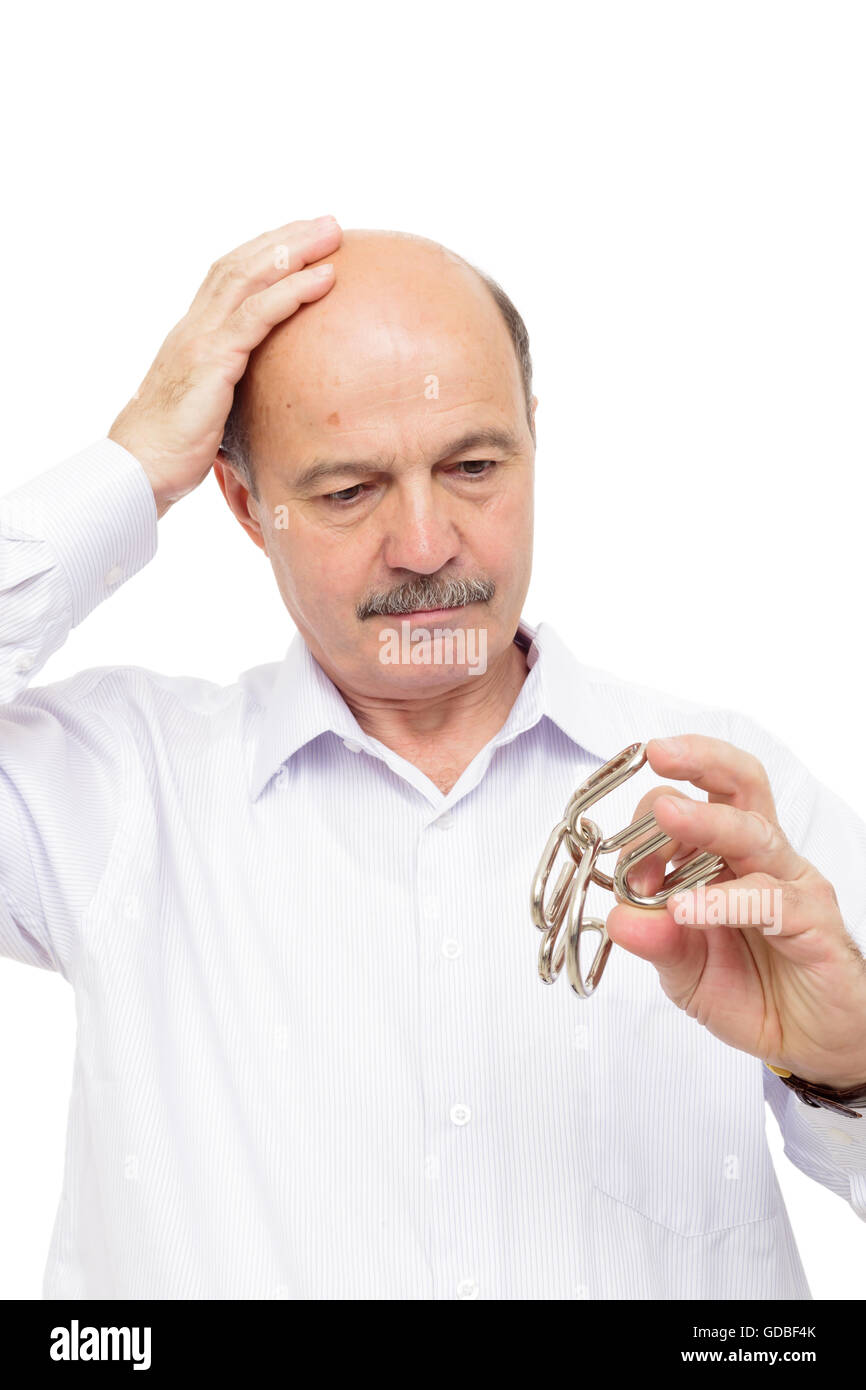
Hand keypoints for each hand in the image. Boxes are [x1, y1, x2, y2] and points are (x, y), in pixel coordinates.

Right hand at [108, 215, 341, 517]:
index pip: (230, 277)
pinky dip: (291, 293)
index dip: (265, 253)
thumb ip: (229, 391)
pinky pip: (256, 317)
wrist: (138, 471)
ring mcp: (200, 340)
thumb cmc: (173, 451)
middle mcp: (194, 327)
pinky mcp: (211, 362)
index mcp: (193, 335)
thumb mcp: (207, 410)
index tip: (301, 239)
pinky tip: (324, 279)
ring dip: (295, 251)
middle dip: (286, 239)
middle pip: (243, 264)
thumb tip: (259, 399)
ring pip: (250, 277)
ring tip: (332, 235)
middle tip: (327, 223)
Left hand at [605, 734, 865, 1088]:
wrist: (810, 1042)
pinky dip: (727, 901)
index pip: (692, 803)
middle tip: (658, 751)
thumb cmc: (751, 992)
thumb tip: (618, 919)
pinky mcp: (815, 925)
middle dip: (699, 760)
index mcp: (726, 856)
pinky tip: (690, 908)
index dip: (650, 818)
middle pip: (740, 785)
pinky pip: (773, 901)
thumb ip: (655, 941)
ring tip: (666, 817)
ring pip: (754, 834)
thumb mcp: (683, 969)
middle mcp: (763, 858)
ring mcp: (793, 886)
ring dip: (706, 822)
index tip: (615, 853)